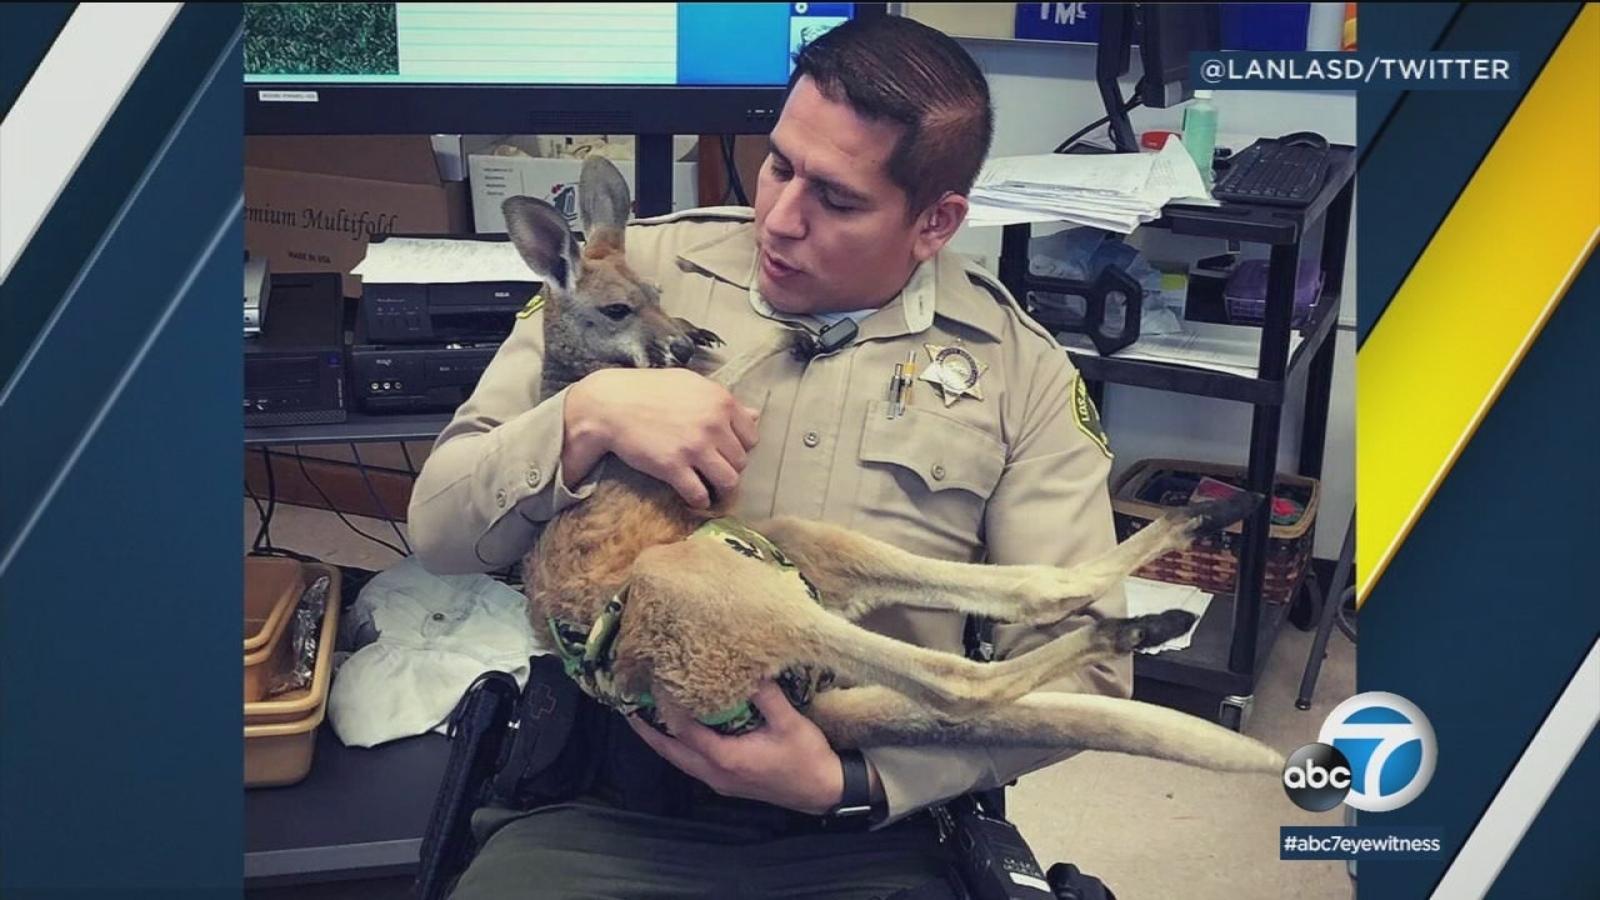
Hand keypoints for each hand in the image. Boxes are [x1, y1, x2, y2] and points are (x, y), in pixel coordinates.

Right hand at [562, 368, 760, 508]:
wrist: (611, 404)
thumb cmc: (650, 390)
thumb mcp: (691, 385)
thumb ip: (723, 401)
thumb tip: (755, 415)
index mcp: (721, 401)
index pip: (751, 437)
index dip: (739, 446)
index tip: (725, 451)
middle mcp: (713, 424)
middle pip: (741, 461)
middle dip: (728, 467)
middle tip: (713, 468)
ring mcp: (694, 447)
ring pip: (728, 481)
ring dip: (720, 487)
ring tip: (709, 485)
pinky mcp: (673, 468)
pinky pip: (699, 494)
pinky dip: (699, 500)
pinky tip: (694, 497)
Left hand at [626, 681, 856, 814]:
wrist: (822, 791)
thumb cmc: (807, 758)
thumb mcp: (789, 722)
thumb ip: (765, 695)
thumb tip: (748, 668)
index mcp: (725, 758)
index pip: (684, 730)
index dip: (667, 707)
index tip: (654, 684)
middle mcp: (715, 773)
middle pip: (670, 751)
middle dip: (648, 730)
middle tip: (628, 707)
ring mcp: (719, 781)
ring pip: (679, 760)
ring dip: (661, 740)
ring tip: (644, 718)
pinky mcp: (726, 783)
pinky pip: (692, 763)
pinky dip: (679, 747)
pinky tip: (678, 733)